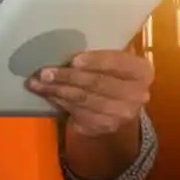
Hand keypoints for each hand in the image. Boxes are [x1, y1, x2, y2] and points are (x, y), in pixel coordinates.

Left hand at [28, 50, 152, 136]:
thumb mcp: (113, 60)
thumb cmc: (113, 73)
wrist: (121, 105)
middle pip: (98, 84)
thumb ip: (98, 56)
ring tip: (37, 82)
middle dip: (68, 77)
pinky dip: (59, 102)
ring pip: (84, 100)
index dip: (95, 61)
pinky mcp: (105, 127)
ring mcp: (122, 115)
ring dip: (57, 91)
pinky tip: (47, 94)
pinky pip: (78, 113)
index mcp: (142, 71)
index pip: (118, 63)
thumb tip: (65, 53)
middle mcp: (137, 95)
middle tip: (45, 72)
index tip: (73, 60)